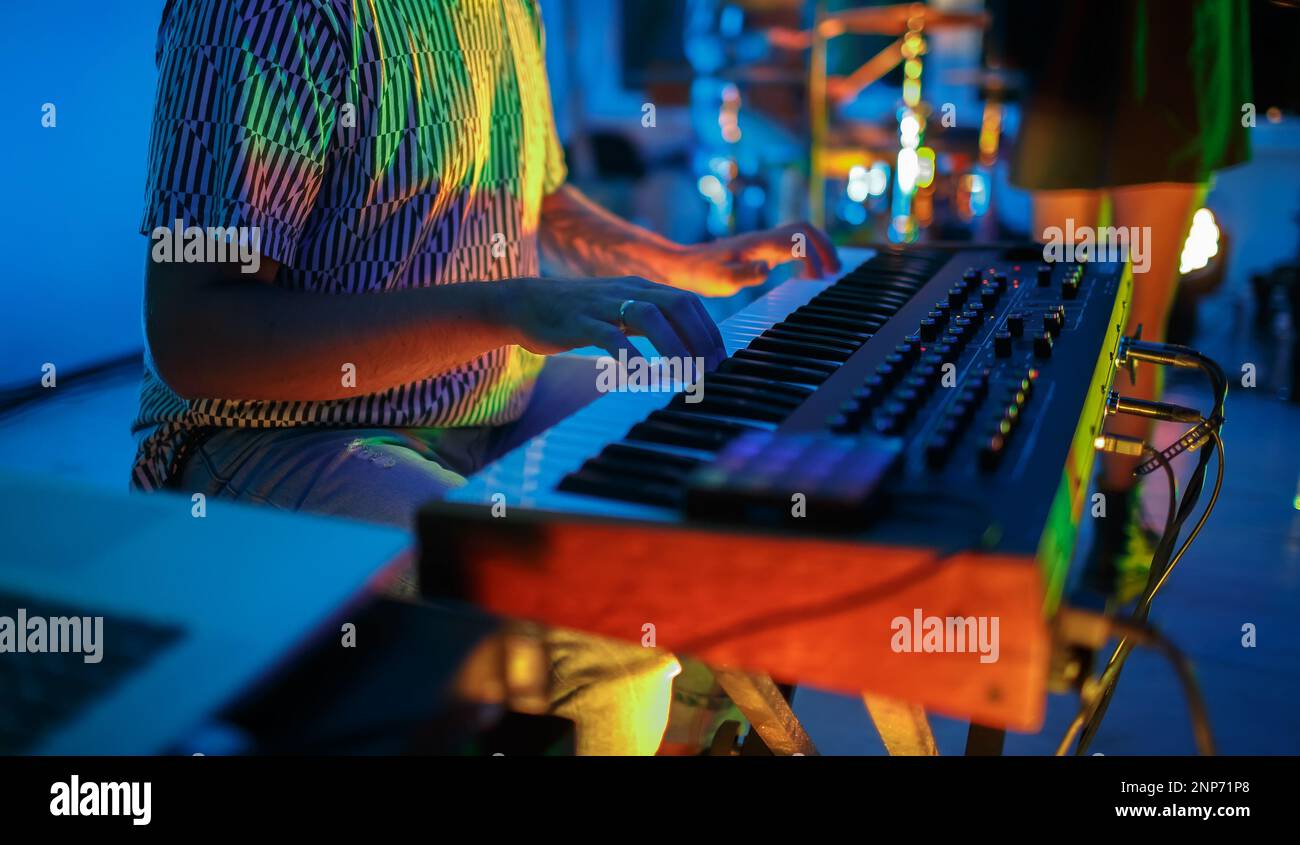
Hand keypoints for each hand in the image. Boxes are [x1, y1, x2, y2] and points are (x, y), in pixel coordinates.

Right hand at [497, 276, 726, 367]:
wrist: (524, 303)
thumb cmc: (576, 314)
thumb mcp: (619, 312)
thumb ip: (650, 323)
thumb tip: (686, 345)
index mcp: (640, 288)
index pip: (688, 302)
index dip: (709, 330)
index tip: (720, 360)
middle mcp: (627, 290)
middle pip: (678, 304)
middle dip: (700, 338)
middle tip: (711, 371)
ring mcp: (603, 304)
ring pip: (651, 316)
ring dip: (675, 347)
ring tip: (686, 375)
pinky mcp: (579, 322)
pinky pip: (610, 338)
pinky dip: (631, 357)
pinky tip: (642, 378)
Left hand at [665, 221, 840, 295]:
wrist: (686, 265)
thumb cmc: (701, 274)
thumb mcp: (719, 280)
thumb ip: (743, 275)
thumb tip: (767, 270)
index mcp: (758, 243)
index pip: (795, 242)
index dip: (812, 258)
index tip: (817, 280)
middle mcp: (765, 238)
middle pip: (805, 229)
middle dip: (825, 247)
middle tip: (835, 272)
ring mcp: (764, 242)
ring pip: (802, 233)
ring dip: (820, 248)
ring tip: (830, 272)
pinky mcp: (762, 249)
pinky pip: (793, 244)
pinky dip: (808, 254)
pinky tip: (808, 274)